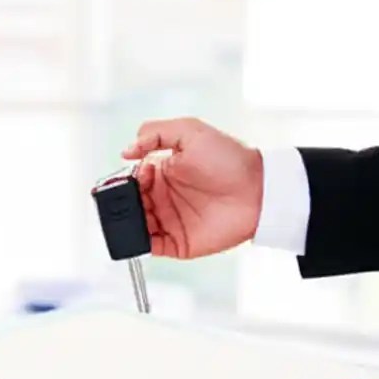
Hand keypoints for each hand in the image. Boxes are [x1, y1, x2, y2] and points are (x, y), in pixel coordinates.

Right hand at [121, 117, 262, 258]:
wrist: (258, 189)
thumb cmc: (229, 157)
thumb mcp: (190, 131)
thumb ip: (154, 133)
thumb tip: (126, 150)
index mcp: (163, 171)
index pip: (132, 177)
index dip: (126, 178)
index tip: (134, 176)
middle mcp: (163, 197)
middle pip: (129, 202)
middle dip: (120, 202)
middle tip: (123, 199)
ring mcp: (170, 221)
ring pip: (135, 225)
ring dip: (126, 222)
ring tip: (131, 216)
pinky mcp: (179, 243)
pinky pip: (150, 247)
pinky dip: (137, 244)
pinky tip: (136, 234)